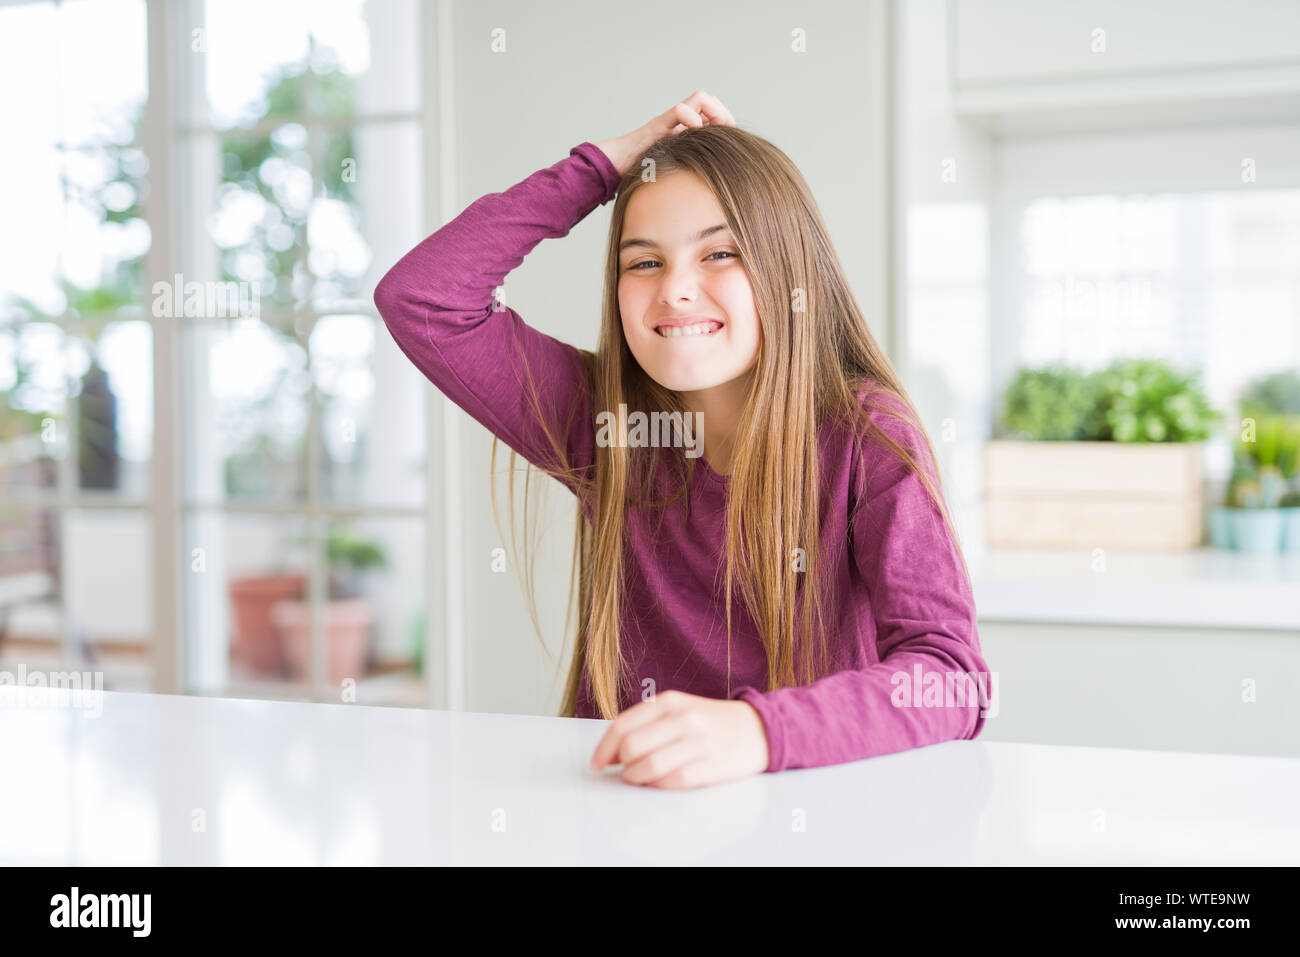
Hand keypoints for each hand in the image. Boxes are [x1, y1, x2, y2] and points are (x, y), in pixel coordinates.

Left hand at [588, 689, 769, 788]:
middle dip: (621, 764)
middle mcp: (684, 718)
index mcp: (670, 702)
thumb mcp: (680, 709)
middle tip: (623, 771)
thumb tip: (610, 752)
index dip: (604, 748)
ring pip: (650, 765)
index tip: (597, 764)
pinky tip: (660, 782)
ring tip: (639, 779)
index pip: (623, 725)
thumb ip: (647, 724)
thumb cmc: (711, 721)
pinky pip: (674, 781)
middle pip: (632, 746)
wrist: (758, 729)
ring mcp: (700, 742)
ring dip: (637, 778)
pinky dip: (660, 785)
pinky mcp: (712, 765)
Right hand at [593, 89, 736, 175]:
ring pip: (701, 98)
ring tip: (709, 131)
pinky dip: (692, 119)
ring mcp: (668, 122)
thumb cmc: (638, 176)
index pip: (713, 115)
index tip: (729, 141)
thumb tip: (714, 197)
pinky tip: (693, 134)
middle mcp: (678, 124)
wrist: (611, 168)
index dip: (725, 123)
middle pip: (710, 101)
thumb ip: (688, 174)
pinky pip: (680, 110)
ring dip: (713, 111)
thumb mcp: (673, 174)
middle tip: (724, 134)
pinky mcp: (657, 126)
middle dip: (723, 115)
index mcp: (683, 133)